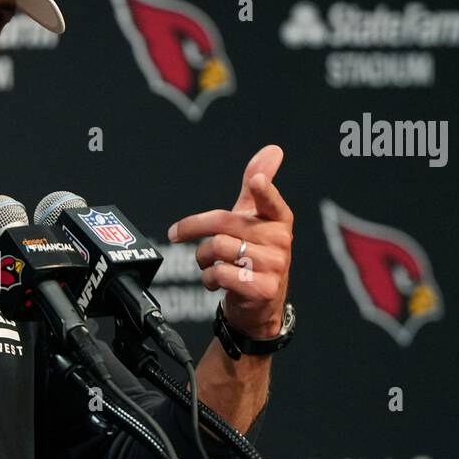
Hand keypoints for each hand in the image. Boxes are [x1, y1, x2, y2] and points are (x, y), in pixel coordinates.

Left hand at [167, 144, 293, 339]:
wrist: (258, 307)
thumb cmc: (253, 257)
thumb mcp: (254, 220)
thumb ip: (257, 187)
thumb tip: (272, 150)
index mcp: (279, 219)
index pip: (270, 201)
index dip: (263, 189)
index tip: (256, 180)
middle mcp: (281, 240)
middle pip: (224, 222)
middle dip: (193, 228)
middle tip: (177, 234)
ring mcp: (275, 265)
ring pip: (218, 248)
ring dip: (202, 258)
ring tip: (210, 265)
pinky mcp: (263, 288)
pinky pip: (220, 273)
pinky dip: (208, 278)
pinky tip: (216, 282)